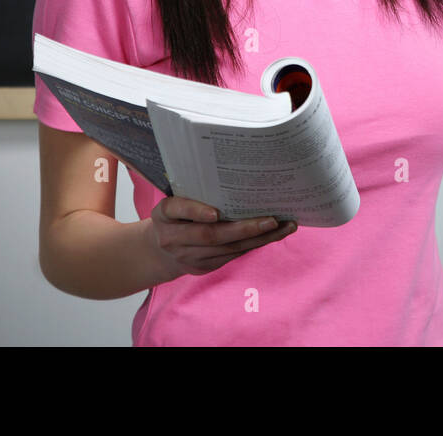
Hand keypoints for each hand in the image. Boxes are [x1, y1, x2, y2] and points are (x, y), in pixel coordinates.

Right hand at [146, 196, 295, 278]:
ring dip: (259, 238)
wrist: (157, 252)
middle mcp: (173, 238)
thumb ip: (192, 193)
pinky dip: (255, 244)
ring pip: (228, 248)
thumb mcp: (172, 202)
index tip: (216, 213)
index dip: (196, 211)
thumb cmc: (173, 217)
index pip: (177, 209)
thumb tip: (233, 175)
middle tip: (272, 219)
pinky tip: (274, 235)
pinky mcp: (204, 267)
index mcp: (164, 214)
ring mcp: (189, 257)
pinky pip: (233, 256)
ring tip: (285, 226)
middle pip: (211, 235)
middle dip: (244, 228)